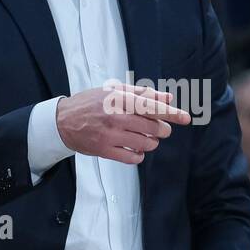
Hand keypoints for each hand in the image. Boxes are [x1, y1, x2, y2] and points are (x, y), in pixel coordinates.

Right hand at [56, 84, 190, 164]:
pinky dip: (139, 155)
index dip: (172, 113)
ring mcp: (110, 135)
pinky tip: (137, 150)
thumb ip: (142, 94)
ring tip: (147, 138)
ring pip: (145, 144)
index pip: (152, 107)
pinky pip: (132, 158)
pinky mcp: (104, 150)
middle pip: (153, 127)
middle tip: (161, 129)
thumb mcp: (115, 91)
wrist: (63, 121)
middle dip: (162, 130)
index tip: (186, 118)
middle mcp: (116, 117)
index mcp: (119, 99)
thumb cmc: (92, 103)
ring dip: (151, 142)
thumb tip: (167, 98)